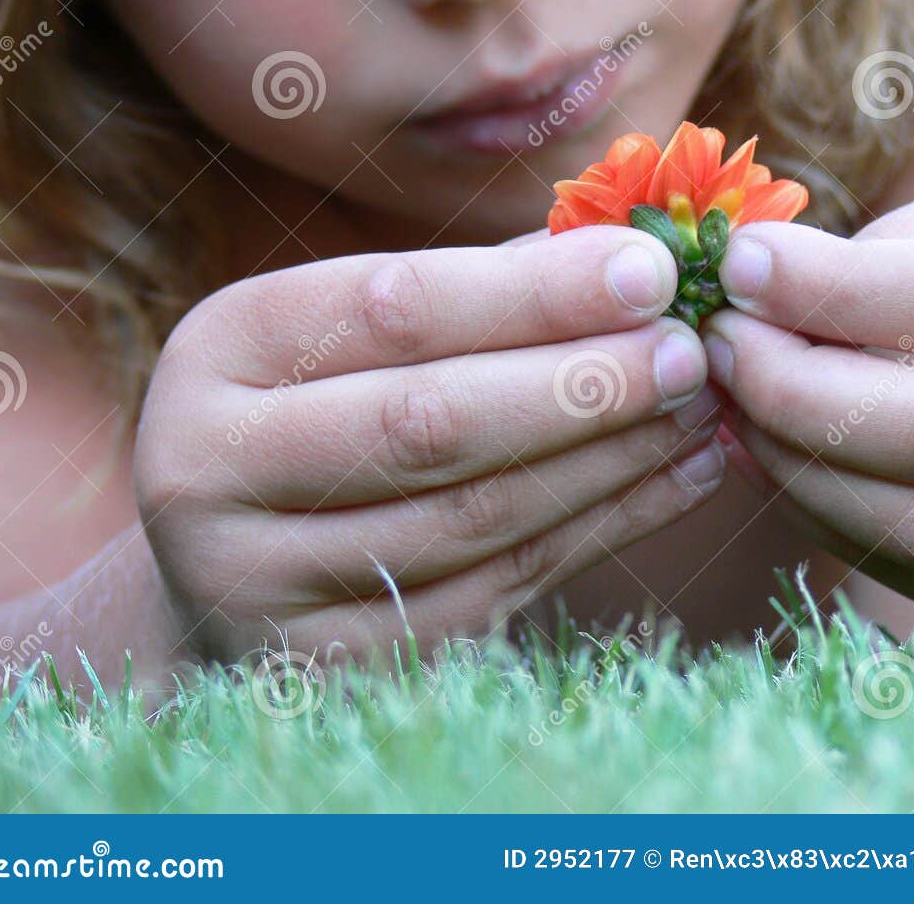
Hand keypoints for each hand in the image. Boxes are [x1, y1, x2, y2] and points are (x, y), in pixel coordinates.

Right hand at [134, 226, 725, 663]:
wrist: (235, 566)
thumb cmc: (329, 405)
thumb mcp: (361, 329)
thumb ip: (481, 288)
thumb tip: (633, 250)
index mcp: (221, 350)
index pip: (395, 309)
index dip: (534, 293)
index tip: (650, 270)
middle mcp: (211, 470)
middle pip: (431, 423)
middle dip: (582, 382)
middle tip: (690, 351)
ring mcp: (265, 584)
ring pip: (479, 514)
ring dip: (613, 456)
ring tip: (702, 406)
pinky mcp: (339, 663)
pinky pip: (505, 586)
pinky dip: (608, 525)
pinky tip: (681, 475)